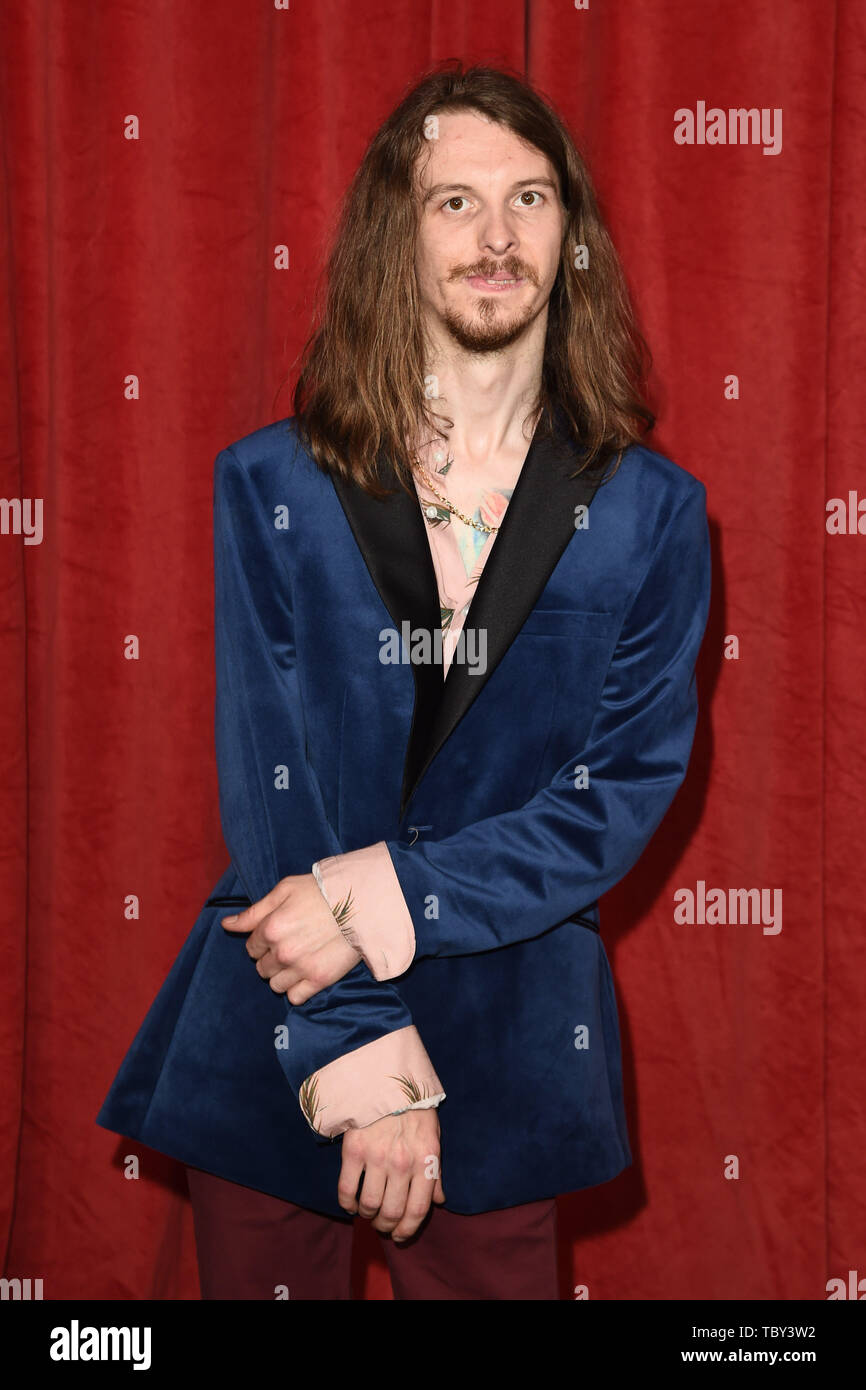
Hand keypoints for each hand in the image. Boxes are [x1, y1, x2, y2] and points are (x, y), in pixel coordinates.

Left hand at [221, 873, 361, 1002]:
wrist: (360, 902)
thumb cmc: (320, 892)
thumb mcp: (284, 891)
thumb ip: (253, 912)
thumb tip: (227, 925)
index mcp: (270, 928)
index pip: (251, 948)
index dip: (263, 941)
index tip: (279, 934)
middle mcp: (282, 952)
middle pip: (261, 968)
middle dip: (271, 958)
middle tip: (291, 945)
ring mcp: (300, 968)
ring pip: (275, 985)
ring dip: (283, 975)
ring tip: (300, 959)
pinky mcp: (319, 980)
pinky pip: (295, 997)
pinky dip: (297, 989)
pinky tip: (307, 973)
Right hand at [338, 1107, 445, 1241]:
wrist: (386, 1079)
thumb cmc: (413, 1109)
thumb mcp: (433, 1137)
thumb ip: (435, 1171)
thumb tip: (438, 1200)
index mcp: (425, 1160)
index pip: (417, 1210)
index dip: (407, 1230)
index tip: (400, 1236)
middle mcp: (401, 1163)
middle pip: (392, 1212)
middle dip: (385, 1226)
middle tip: (381, 1225)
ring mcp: (376, 1157)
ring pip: (369, 1205)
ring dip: (367, 1215)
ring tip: (367, 1212)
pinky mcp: (353, 1150)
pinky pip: (347, 1189)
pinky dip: (347, 1203)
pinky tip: (350, 1203)